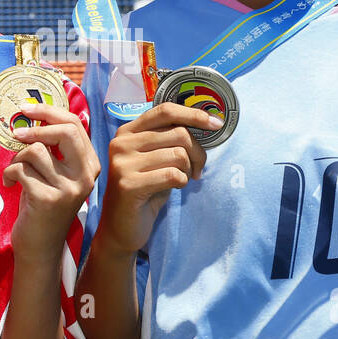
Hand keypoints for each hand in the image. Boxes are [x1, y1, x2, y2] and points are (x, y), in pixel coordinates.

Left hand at [5, 102, 100, 262]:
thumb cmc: (44, 206)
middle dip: (36, 128)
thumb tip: (36, 114)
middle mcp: (85, 176)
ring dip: (17, 158)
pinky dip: (8, 174)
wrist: (40, 247)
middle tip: (16, 132)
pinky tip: (9, 185)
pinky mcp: (48, 199)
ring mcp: (68, 188)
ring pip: (36, 151)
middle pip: (64, 132)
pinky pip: (20, 170)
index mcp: (90, 165)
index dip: (49, 112)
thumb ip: (56, 149)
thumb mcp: (57, 174)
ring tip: (15, 172)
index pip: (75, 125)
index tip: (27, 108)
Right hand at [95, 102, 222, 255]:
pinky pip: (172, 174)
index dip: (194, 114)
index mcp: (127, 131)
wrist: (121, 227)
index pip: (165, 111)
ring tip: (182, 180)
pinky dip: (181, 182)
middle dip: (198, 153)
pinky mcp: (128, 184)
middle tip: (197, 170)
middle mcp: (121, 143)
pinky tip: (173, 188)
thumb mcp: (156, 159)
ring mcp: (122, 163)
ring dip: (188, 170)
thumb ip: (170, 139)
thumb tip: (207, 123)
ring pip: (178, 154)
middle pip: (178, 133)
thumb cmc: (145, 191)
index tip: (216, 124)